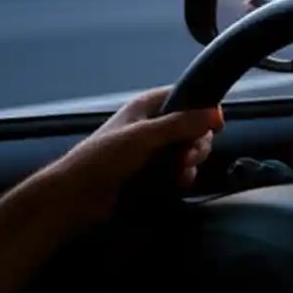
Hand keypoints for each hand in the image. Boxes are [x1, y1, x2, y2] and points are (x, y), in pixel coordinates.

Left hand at [46, 86, 222, 222]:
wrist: (77, 196)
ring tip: (178, 173)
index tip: (215, 126)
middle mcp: (153, 124)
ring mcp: (154, 149)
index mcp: (148, 106)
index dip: (204, 109)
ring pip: (189, 150)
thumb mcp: (144, 137)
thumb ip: (180, 124)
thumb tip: (215, 113)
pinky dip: (182, 176)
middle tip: (186, 157)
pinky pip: (180, 170)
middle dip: (197, 143)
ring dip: (190, 163)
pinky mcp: (153, 172)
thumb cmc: (104, 158)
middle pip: (194, 127)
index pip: (187, 96)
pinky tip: (175, 183)